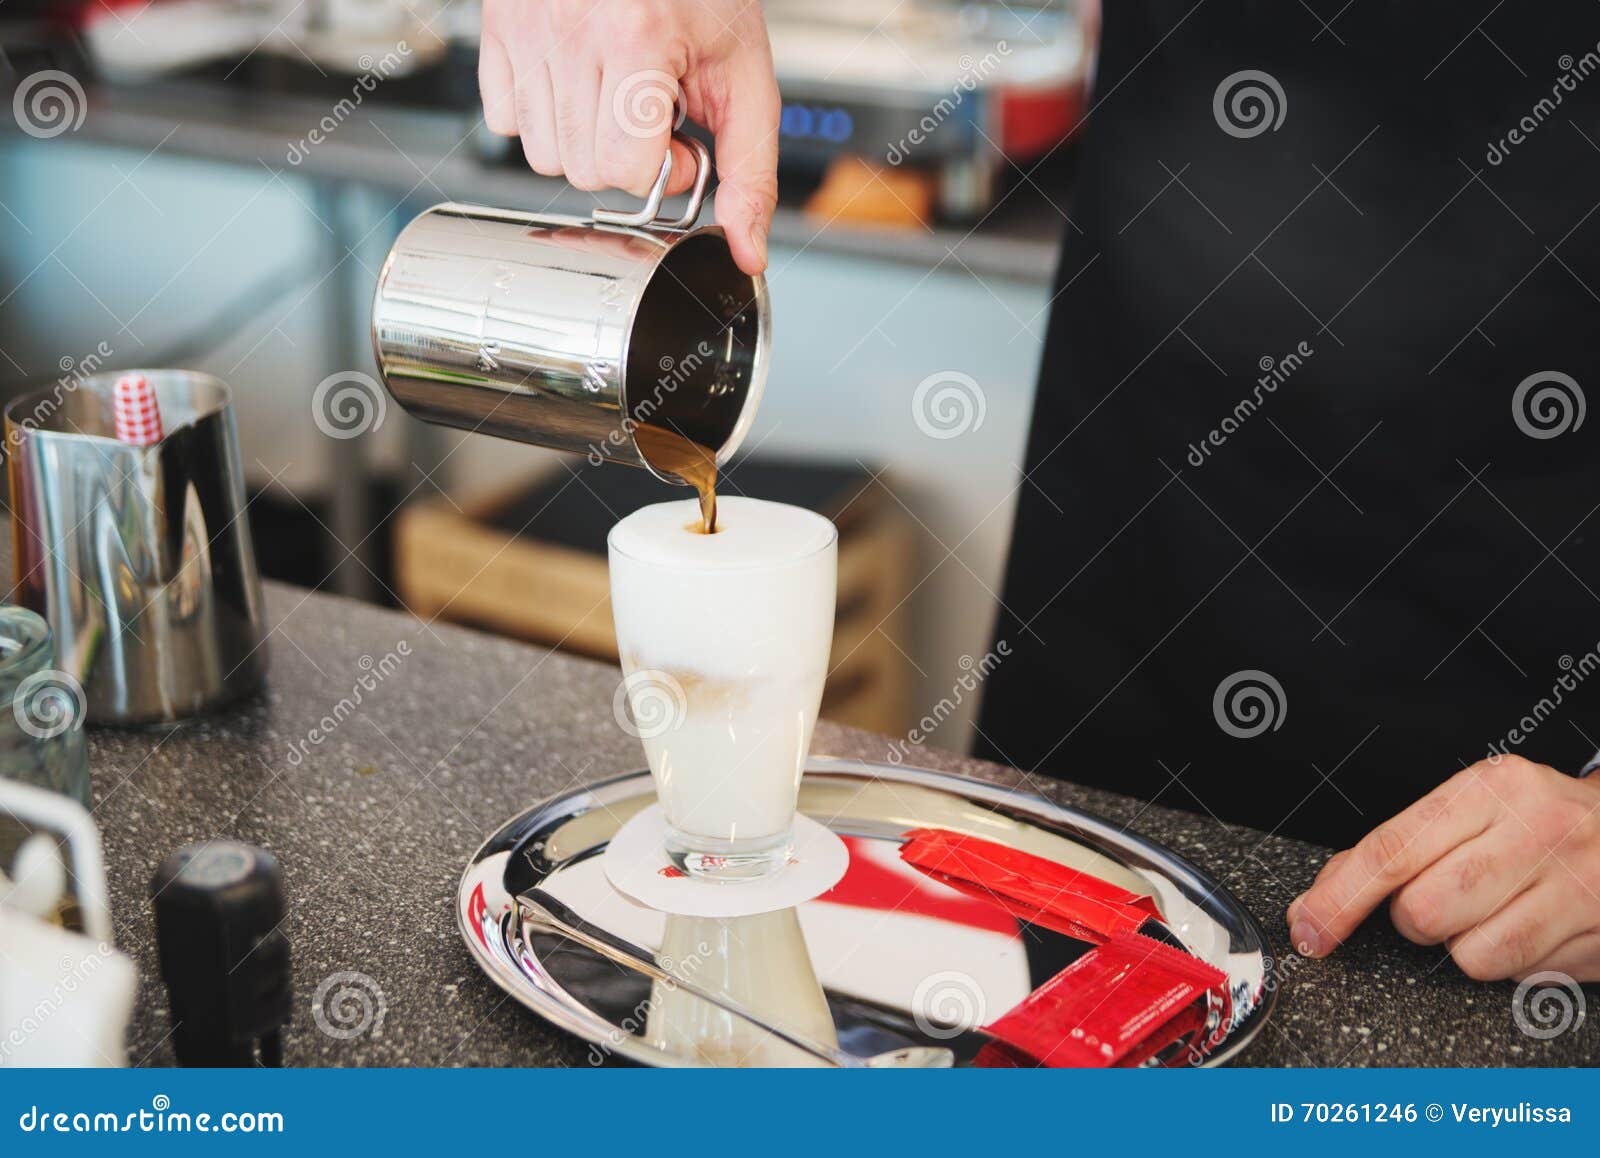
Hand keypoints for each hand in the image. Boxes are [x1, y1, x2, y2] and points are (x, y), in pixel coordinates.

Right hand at [478, 0, 779, 274]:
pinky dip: (542, 115)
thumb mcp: (744, 74)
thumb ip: (752, 169)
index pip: (624, 169)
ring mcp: (526, 27)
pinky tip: (579, 83)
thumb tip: (746, 251)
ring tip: (616, 93)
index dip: (662, 168)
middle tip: (652, 110)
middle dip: (626, 156)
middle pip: (583, 172)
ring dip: (585, 141)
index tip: (680, 134)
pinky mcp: (498, 26)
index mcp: (636, 36)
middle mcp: (570, 29)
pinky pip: (504, 118)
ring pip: (540, 155)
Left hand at [1287, 755, 1599, 980]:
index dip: (1339, 899)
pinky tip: (1534, 926)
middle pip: (1425, 910)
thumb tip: (1321, 900)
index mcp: (1492, 788)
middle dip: (1417, 919)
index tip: (1308, 929)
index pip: (1390, 850)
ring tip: (1495, 911)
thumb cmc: (1541, 818)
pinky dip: (1515, 964)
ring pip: (1473, 955)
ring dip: (1467, 945)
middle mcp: (1537, 830)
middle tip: (1445, 899)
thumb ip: (1398, 846)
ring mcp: (1578, 886)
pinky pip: (1524, 976)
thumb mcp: (1474, 806)